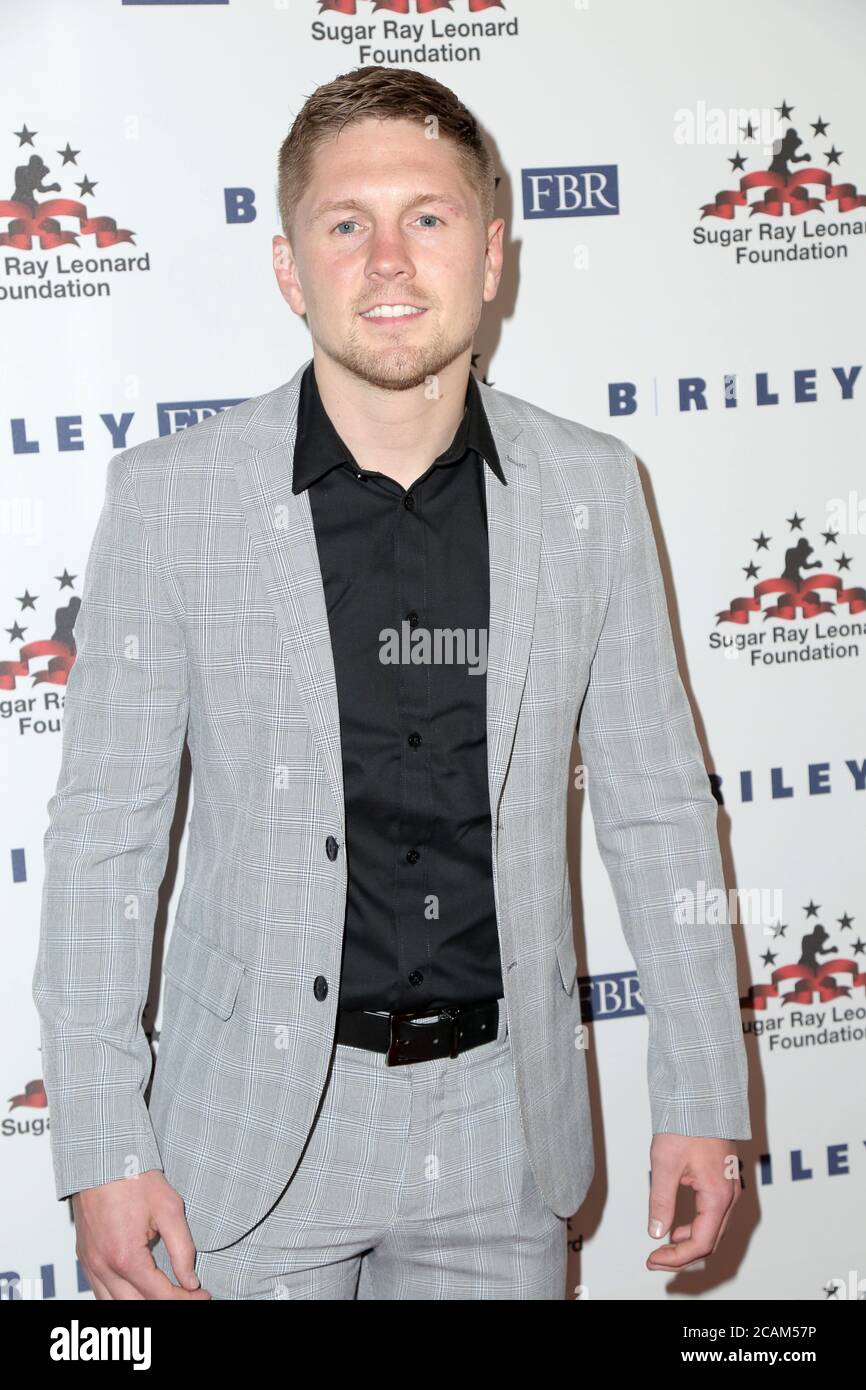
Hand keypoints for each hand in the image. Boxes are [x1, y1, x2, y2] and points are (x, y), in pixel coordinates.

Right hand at [72, 1170, 211, 1298]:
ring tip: (166, 1298)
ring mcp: (90, 1264)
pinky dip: (119, 1299)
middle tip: (188, 1298)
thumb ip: (182, 1249)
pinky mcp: (84, 1257)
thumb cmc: (134, 1178)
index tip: (204, 1295)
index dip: (186, 1300)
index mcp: (126, 1257)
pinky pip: (99, 1291)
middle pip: (137, 1306)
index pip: (160, 1296)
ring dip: (140, 1306)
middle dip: (167, 1305)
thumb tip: (190, 1281)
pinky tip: (136, 1292)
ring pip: (113, 1305)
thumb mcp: (169, 1209)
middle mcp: (103, 1267)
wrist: (102, 1158)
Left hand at [646, 1133, 740, 1270]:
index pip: (700, 1243)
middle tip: (654, 1258)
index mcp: (718, 1195)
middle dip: (682, 1255)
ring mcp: (729, 1189)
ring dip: (689, 1242)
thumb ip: (661, 1201)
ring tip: (662, 1245)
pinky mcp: (724, 1181)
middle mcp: (729, 1196)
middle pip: (709, 1241)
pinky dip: (695, 1227)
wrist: (702, 1098)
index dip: (676, 1257)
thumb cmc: (686, 1124)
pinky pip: (713, 1215)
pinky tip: (676, 1226)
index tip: (653, 1259)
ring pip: (713, 1229)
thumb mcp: (665, 1164)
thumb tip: (656, 1232)